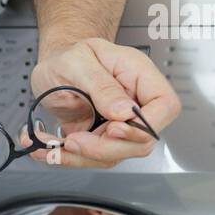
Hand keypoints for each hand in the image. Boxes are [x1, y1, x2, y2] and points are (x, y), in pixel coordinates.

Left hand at [18, 36, 180, 167]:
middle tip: (75, 140)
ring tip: (55, 145)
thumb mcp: (78, 61)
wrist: (53, 66)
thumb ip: (101, 85)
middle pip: (141, 141)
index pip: (165, 106)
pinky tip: (49, 150)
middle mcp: (133, 102)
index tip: (113, 128)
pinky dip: (68, 158)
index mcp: (138, 75)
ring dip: (82, 157)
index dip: (144, 125)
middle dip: (105, 148)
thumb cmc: (68, 55)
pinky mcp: (100, 137)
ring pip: (116, 155)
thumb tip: (124, 111)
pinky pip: (93, 157)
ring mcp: (118, 123)